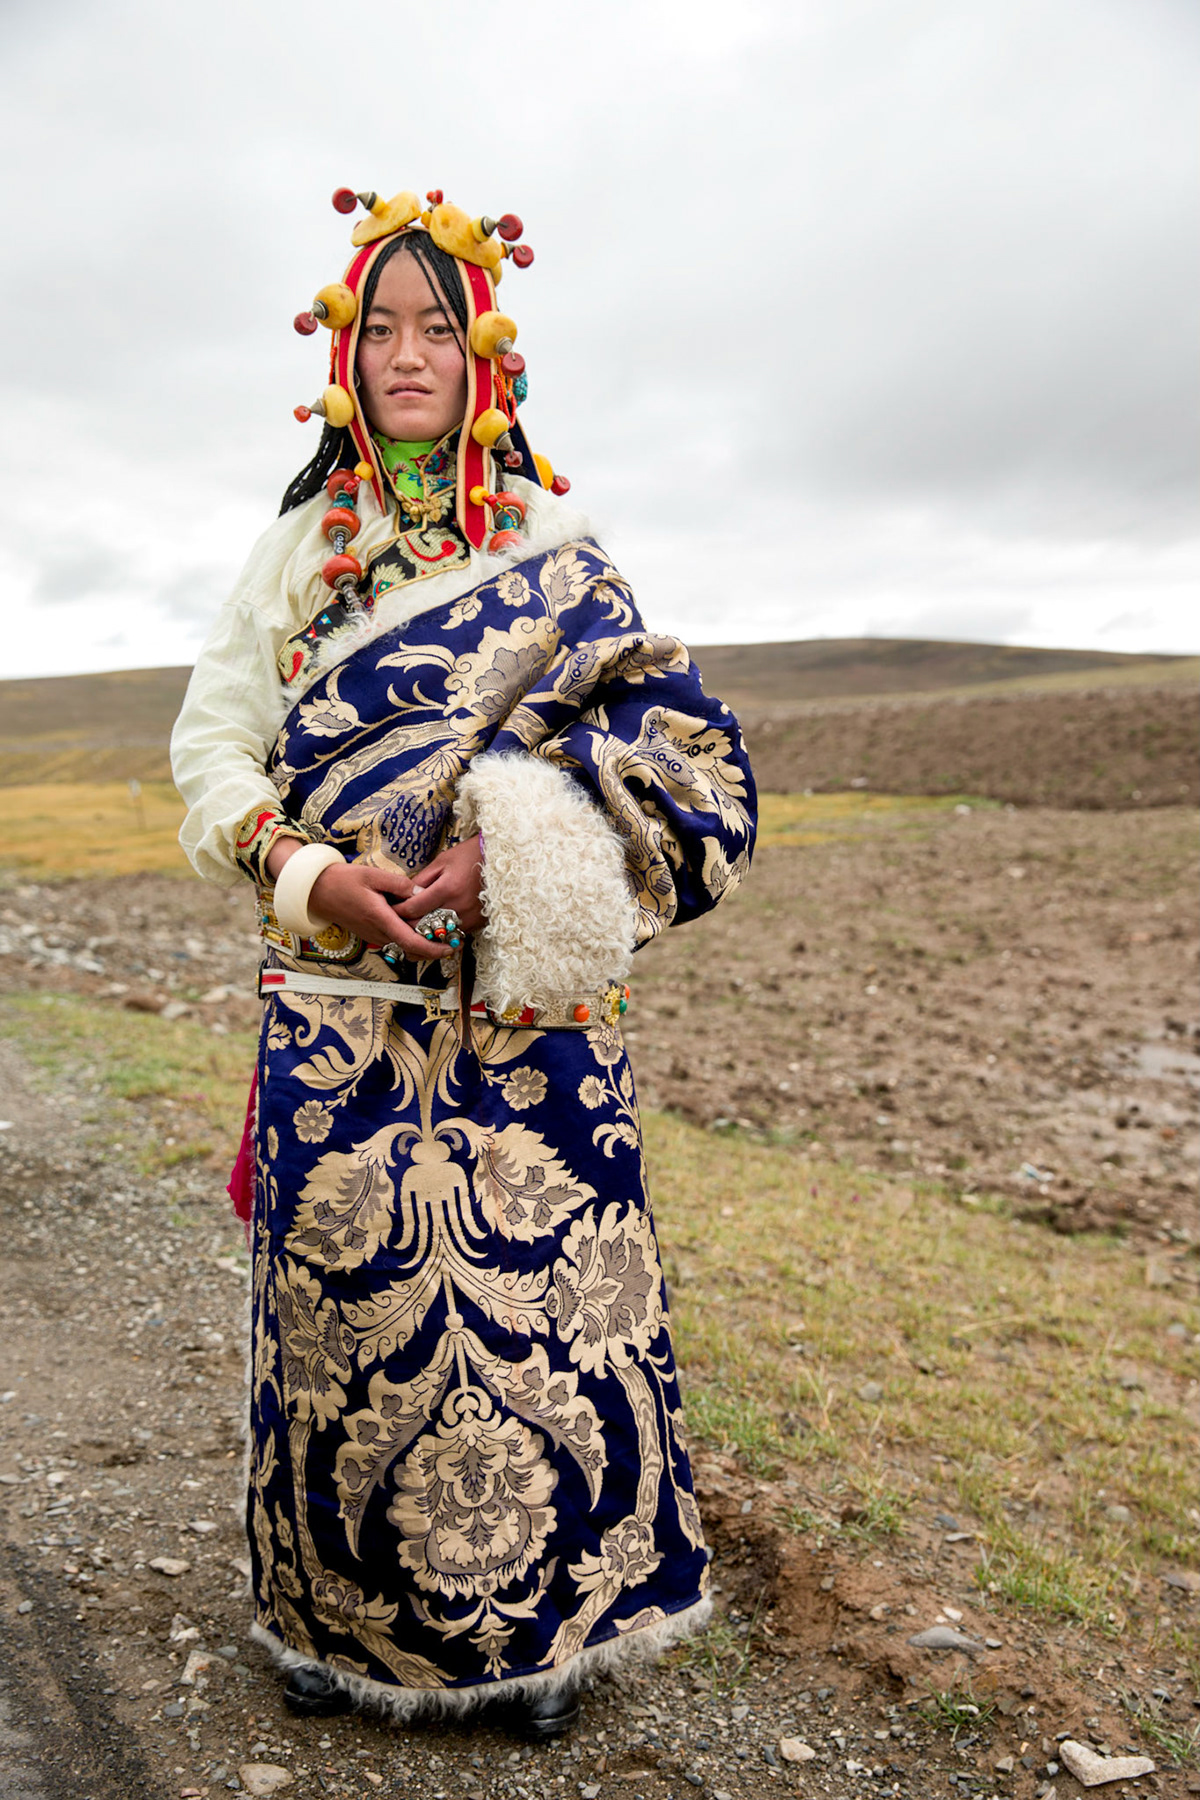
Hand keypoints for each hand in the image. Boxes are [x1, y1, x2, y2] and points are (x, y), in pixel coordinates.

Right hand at [309, 861, 455, 960]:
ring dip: (422, 944)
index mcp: (381, 919)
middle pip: (411, 949)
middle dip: (432, 949)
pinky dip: (409, 938)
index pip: (411, 942)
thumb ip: (399, 885)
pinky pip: (395, 940)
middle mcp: (378, 933)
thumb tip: (421, 894)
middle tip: (453, 940)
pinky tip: (419, 926)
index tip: (450, 949)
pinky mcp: (371, 934)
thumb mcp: (372, 876)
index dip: (432, 949)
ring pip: (403, 946)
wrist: (317, 891)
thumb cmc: (343, 881)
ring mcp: (373, 936)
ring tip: (441, 932)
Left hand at [391, 836, 484, 933]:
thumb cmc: (469, 857)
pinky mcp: (478, 924)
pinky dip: (441, 934)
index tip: (390, 909)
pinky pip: (453, 935)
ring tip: (411, 930)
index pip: (414, 908)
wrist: (501, 860)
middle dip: (406, 926)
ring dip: (424, 934)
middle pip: (424, 926)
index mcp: (447, 888)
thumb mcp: (442, 861)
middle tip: (395, 923)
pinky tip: (433, 930)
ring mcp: (470, 918)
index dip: (398, 911)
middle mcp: (459, 906)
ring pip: (438, 936)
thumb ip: (421, 880)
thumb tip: (404, 895)